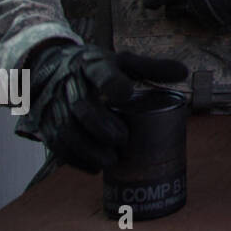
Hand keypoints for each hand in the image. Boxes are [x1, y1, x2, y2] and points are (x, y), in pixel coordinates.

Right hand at [19, 42, 188, 172]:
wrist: (49, 67)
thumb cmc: (97, 68)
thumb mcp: (123, 61)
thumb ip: (152, 68)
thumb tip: (184, 73)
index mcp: (93, 64)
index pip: (100, 71)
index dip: (112, 83)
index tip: (125, 94)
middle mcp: (70, 82)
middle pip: (81, 104)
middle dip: (100, 125)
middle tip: (122, 140)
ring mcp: (54, 103)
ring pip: (65, 128)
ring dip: (87, 148)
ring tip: (111, 161)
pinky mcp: (46, 122)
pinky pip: (56, 143)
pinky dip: (75, 159)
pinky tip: (94, 169)